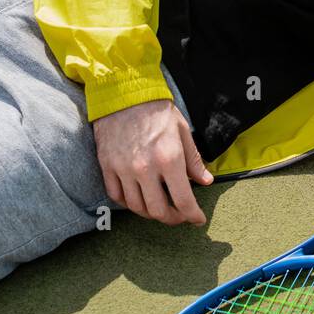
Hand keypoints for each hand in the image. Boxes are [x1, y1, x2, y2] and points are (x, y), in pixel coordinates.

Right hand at [93, 99, 212, 224]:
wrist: (124, 94)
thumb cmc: (156, 110)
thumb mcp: (183, 131)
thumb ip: (194, 160)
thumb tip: (205, 181)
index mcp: (169, 159)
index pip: (183, 200)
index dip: (193, 215)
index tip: (197, 219)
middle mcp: (146, 169)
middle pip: (159, 210)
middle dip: (173, 219)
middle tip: (180, 216)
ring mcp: (124, 169)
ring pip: (137, 207)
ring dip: (151, 213)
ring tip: (160, 209)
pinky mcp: (107, 167)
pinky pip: (117, 196)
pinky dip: (129, 203)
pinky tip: (139, 199)